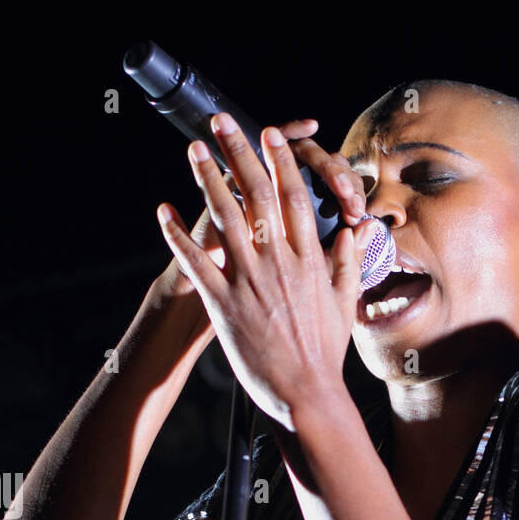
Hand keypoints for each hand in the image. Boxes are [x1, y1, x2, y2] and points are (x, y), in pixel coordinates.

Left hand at [155, 113, 376, 427]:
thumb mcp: (345, 305)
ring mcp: (250, 282)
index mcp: (309, 260)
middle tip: (224, 124)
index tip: (271, 134)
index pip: (295, 197)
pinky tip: (163, 210)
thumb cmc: (325, 355)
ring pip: (225, 218)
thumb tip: (355, 234)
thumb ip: (348, 265)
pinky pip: (197, 262)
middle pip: (258, 194)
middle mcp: (279, 263)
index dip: (281, 160)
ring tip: (194, 150)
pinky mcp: (224, 305)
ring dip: (207, 179)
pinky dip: (178, 234)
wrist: (306, 394)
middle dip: (239, 152)